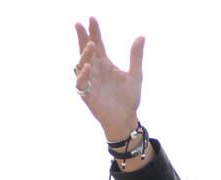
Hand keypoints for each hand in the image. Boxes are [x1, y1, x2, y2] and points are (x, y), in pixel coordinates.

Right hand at [73, 16, 144, 140]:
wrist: (126, 118)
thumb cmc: (129, 98)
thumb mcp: (136, 75)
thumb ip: (136, 56)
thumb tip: (141, 36)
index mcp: (105, 64)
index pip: (98, 44)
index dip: (94, 31)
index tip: (91, 18)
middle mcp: (95, 70)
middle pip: (86, 50)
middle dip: (82, 37)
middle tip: (79, 24)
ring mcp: (90, 81)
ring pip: (81, 64)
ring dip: (85, 54)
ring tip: (91, 45)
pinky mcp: (87, 94)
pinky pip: (82, 82)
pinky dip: (84, 74)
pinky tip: (88, 66)